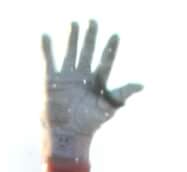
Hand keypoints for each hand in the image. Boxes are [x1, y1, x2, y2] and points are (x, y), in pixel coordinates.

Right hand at [41, 19, 140, 160]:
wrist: (67, 134)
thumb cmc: (88, 124)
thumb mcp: (107, 107)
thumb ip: (121, 94)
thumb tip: (141, 85)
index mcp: (97, 83)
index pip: (105, 61)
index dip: (110, 49)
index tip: (116, 36)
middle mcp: (82, 77)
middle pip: (88, 52)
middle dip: (91, 37)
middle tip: (93, 21)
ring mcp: (67, 77)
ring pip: (71, 53)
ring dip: (72, 38)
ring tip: (74, 23)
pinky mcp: (52, 81)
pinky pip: (49, 61)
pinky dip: (46, 49)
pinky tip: (45, 35)